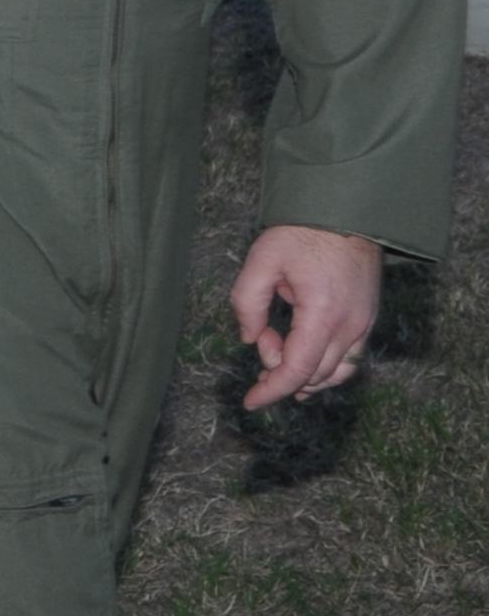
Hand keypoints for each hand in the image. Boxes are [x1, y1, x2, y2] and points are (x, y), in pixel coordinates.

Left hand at [233, 224, 381, 407]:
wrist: (346, 213)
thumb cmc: (301, 234)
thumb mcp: (261, 261)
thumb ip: (247, 302)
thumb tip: (250, 339)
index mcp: (323, 314)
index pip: (297, 370)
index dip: (272, 391)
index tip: (250, 402)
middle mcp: (351, 327)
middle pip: (314, 375)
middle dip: (281, 372)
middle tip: (263, 337)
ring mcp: (364, 325)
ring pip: (336, 373)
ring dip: (305, 375)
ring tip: (277, 356)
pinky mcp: (368, 320)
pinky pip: (350, 359)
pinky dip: (325, 367)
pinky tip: (305, 361)